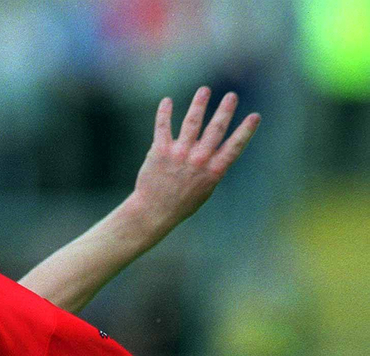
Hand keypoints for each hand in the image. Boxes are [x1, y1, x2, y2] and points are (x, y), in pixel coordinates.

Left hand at [129, 86, 260, 236]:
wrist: (153, 212)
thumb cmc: (181, 203)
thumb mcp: (205, 190)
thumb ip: (213, 169)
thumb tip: (222, 152)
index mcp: (213, 171)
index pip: (234, 147)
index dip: (246, 130)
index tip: (255, 116)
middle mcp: (198, 160)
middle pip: (215, 129)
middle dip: (225, 110)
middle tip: (231, 96)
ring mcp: (179, 154)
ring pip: (191, 122)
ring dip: (199, 104)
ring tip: (204, 90)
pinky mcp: (160, 151)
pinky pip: (163, 126)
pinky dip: (165, 112)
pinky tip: (167, 101)